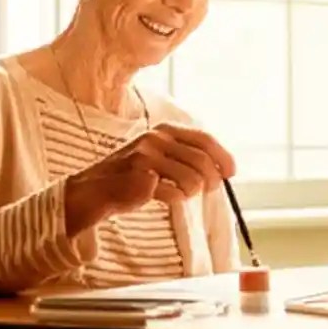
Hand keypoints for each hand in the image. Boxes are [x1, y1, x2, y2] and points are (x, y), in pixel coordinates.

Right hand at [64, 122, 236, 235]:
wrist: (95, 189)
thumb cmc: (134, 174)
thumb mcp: (161, 154)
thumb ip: (188, 155)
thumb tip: (225, 169)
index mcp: (164, 129)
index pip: (204, 139)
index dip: (222, 156)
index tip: (231, 172)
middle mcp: (155, 138)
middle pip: (202, 161)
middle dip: (211, 180)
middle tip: (207, 191)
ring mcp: (145, 157)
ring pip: (191, 180)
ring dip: (190, 192)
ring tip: (178, 193)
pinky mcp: (138, 178)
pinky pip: (173, 194)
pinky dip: (174, 199)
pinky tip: (161, 197)